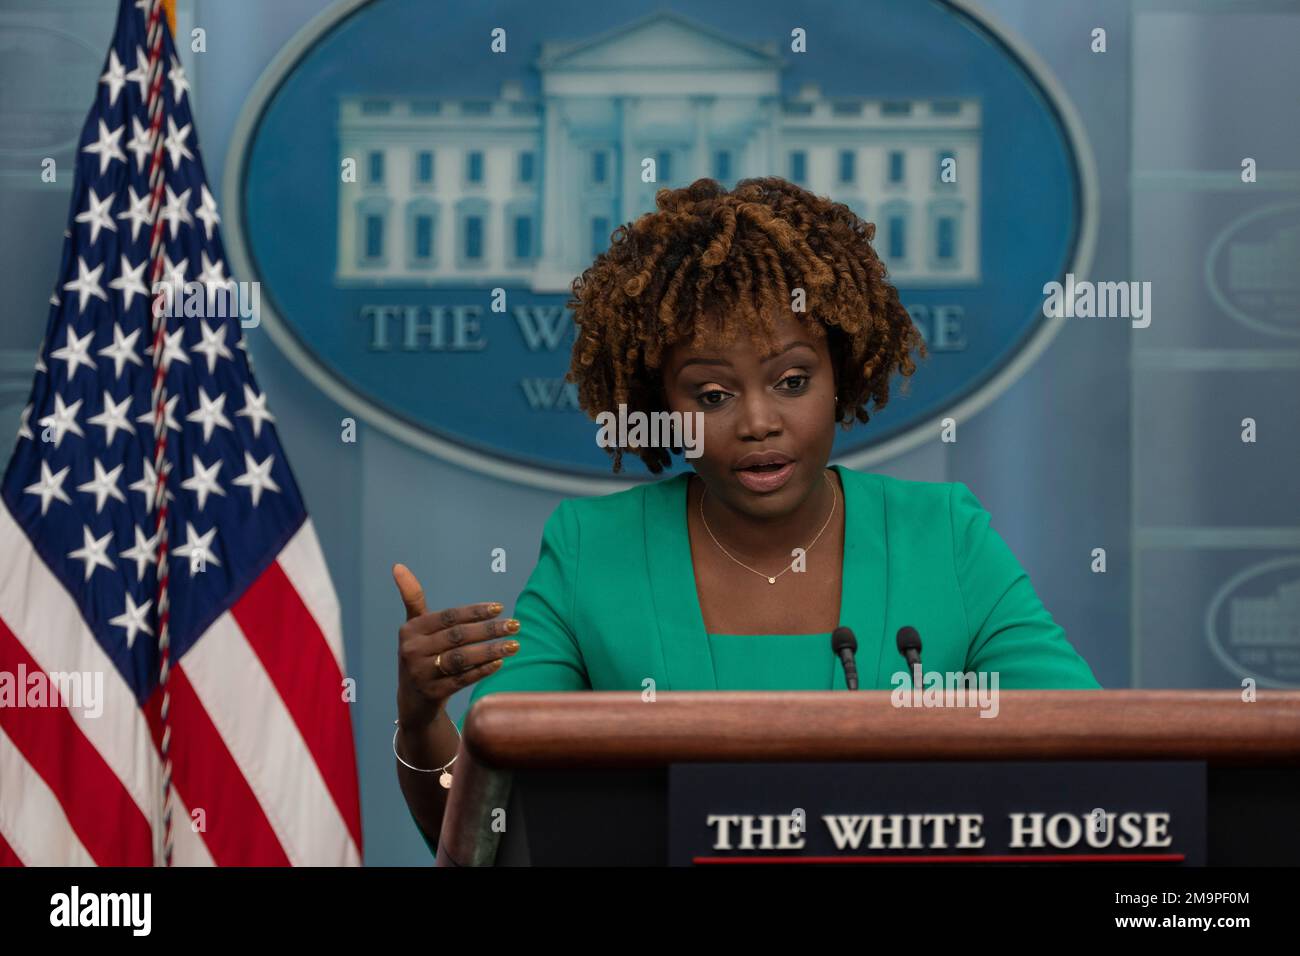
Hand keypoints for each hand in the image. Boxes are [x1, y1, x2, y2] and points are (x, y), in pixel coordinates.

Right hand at [392, 563, 519, 728]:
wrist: (412, 702)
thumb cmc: (421, 656)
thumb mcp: (414, 628)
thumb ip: (412, 598)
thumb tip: (398, 565)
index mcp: (410, 630)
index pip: (449, 617)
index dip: (475, 612)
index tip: (500, 608)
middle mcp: (412, 650)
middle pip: (458, 636)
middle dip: (489, 630)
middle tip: (515, 625)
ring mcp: (420, 673)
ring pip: (461, 658)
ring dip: (490, 651)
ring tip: (514, 645)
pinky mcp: (431, 693)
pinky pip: (461, 679)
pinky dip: (481, 670)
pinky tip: (499, 663)